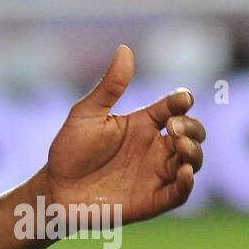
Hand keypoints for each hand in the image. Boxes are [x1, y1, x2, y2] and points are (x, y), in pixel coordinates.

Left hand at [42, 45, 204, 225]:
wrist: (54, 188)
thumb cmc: (69, 149)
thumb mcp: (87, 113)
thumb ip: (110, 86)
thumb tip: (125, 49)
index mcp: (143, 124)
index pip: (174, 107)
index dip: (181, 101)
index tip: (180, 100)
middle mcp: (155, 148)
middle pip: (192, 133)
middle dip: (192, 127)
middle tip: (173, 128)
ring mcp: (155, 174)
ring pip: (192, 161)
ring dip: (194, 152)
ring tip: (180, 145)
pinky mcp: (151, 200)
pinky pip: (179, 194)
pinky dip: (187, 184)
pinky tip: (185, 173)